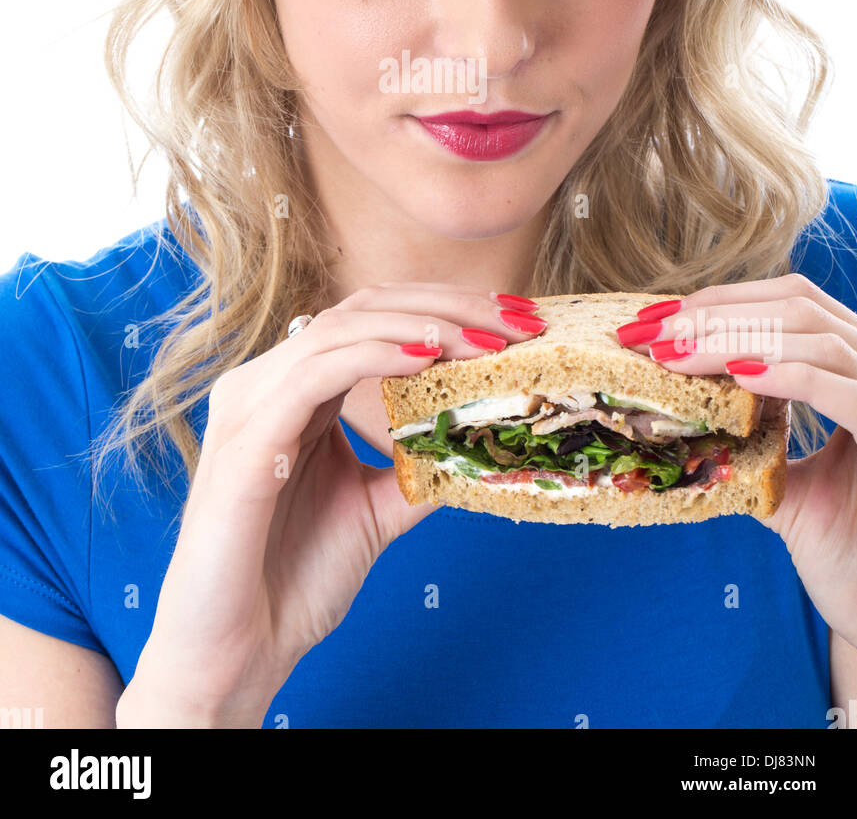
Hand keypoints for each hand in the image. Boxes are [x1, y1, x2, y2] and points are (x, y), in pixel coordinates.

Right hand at [124, 281, 543, 725]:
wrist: (236, 654)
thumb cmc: (292, 580)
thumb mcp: (376, 508)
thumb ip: (419, 466)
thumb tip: (484, 439)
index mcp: (294, 391)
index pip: (374, 319)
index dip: (446, 308)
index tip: (515, 322)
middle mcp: (267, 384)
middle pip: (362, 307)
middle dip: (447, 305)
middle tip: (518, 320)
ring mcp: (250, 406)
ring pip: (339, 327)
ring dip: (421, 325)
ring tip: (483, 340)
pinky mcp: (244, 442)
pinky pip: (313, 375)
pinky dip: (373, 356)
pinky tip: (425, 358)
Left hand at [616, 273, 856, 654]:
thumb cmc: (844, 550)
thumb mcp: (782, 479)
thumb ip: (746, 434)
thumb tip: (673, 403)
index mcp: (854, 371)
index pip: (788, 303)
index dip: (720, 302)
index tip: (654, 320)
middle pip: (797, 305)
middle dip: (715, 313)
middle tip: (650, 333)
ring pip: (813, 335)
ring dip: (734, 338)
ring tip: (676, 355)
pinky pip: (842, 388)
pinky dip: (788, 374)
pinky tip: (738, 377)